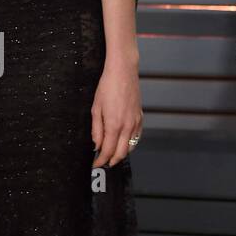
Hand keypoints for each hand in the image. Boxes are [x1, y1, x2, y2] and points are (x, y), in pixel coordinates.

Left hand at [91, 54, 142, 168]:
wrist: (123, 72)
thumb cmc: (107, 86)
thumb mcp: (96, 108)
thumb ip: (96, 129)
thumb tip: (97, 145)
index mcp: (114, 125)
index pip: (108, 150)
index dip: (101, 160)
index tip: (96, 164)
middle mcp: (127, 126)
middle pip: (121, 153)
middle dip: (111, 161)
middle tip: (103, 162)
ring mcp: (135, 122)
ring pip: (130, 146)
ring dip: (121, 154)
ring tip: (112, 155)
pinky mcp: (140, 117)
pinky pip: (136, 137)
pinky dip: (130, 143)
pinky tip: (123, 142)